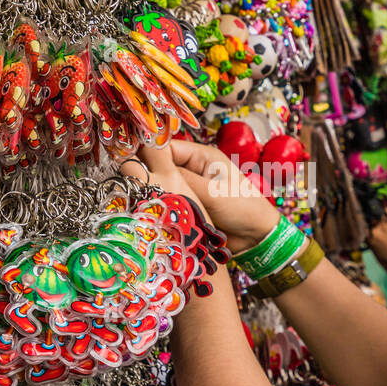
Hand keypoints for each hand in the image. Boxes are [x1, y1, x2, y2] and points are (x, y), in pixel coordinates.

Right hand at [136, 141, 278, 252]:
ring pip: (161, 186)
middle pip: (160, 166)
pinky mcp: (186, 207)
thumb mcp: (212, 192)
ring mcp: (188, 188)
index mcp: (201, 156)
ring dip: (153, 193)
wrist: (257, 237)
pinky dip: (159, 206)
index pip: (166, 147)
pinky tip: (148, 212)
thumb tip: (151, 170)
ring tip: (137, 200)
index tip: (129, 166)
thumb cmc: (243, 207)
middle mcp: (192, 169)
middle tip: (131, 187)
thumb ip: (182, 180)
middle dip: (147, 175)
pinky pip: (167, 202)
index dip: (147, 155)